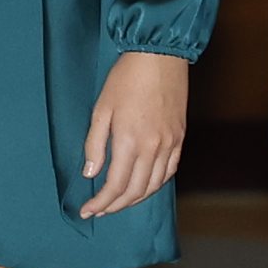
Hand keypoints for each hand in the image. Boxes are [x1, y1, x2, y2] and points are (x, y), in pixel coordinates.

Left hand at [79, 51, 191, 220]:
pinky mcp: (180, 138)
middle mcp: (153, 148)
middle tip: (100, 210)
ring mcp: (170, 144)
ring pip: (154, 185)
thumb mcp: (101, 109)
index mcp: (130, 141)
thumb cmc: (126, 79)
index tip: (87, 210)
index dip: (100, 202)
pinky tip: (144, 186)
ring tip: (118, 203)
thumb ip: (95, 144)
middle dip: (115, 206)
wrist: (159, 57)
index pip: (115, 185)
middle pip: (135, 191)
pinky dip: (156, 185)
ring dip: (135, 199)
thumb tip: (90, 173)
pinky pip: (170, 171)